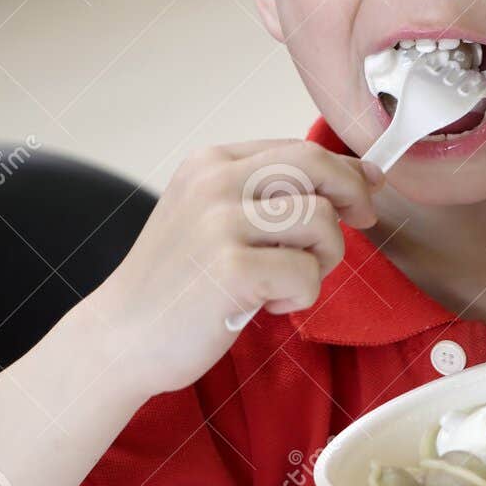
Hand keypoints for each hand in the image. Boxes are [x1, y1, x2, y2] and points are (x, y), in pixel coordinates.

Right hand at [85, 139, 383, 395]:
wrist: (119, 338)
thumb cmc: (177, 284)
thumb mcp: (212, 217)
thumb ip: (271, 194)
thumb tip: (361, 175)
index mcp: (211, 163)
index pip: (299, 147)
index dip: (344, 170)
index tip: (366, 189)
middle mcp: (215, 182)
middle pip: (316, 166)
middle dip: (352, 194)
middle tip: (362, 222)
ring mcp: (220, 223)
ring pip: (321, 220)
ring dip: (324, 257)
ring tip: (290, 280)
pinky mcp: (230, 269)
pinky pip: (306, 273)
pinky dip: (301, 296)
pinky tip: (266, 305)